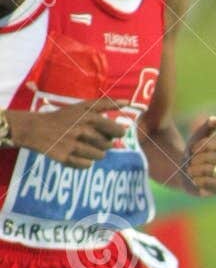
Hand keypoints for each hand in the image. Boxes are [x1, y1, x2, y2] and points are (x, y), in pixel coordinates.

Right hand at [5, 99, 128, 168]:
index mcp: (89, 117)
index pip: (117, 131)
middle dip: (104, 144)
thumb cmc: (64, 117)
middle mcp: (82, 130)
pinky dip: (84, 162)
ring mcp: (74, 145)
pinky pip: (87, 165)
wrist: (37, 128)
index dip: (117, 134)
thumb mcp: (83, 106)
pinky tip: (75, 154)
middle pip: (109, 145)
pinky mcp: (66, 158)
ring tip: (83, 146)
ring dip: (95, 153)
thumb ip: (105, 104)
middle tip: (91, 138)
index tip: (111, 132)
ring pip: (100, 156)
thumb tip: (127, 102)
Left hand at [184, 116, 215, 195]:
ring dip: (202, 170)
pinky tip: (194, 179)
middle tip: (192, 160)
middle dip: (204, 158)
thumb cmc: (193, 153)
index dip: (211, 145)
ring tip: (190, 170)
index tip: (194, 148)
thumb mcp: (197, 138)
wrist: (184, 171)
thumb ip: (207, 127)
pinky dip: (204, 181)